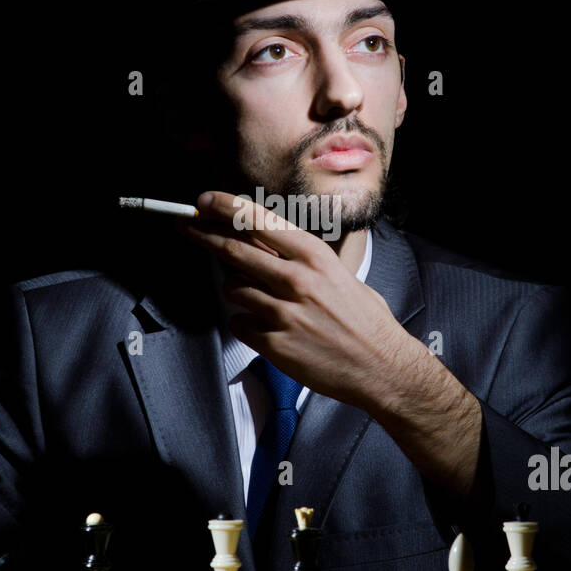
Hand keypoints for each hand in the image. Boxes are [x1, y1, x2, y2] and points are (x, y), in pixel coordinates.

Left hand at [184, 189, 412, 409]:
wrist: (381, 367)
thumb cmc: (365, 321)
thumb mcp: (338, 275)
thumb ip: (301, 261)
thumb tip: (266, 247)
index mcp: (314, 256)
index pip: (258, 221)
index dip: (224, 208)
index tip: (202, 202)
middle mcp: (296, 280)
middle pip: (234, 250)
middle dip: (204, 237)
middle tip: (188, 230)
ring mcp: (283, 313)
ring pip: (233, 289)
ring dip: (237, 290)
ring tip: (261, 299)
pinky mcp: (274, 344)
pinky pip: (240, 324)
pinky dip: (246, 324)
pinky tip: (267, 328)